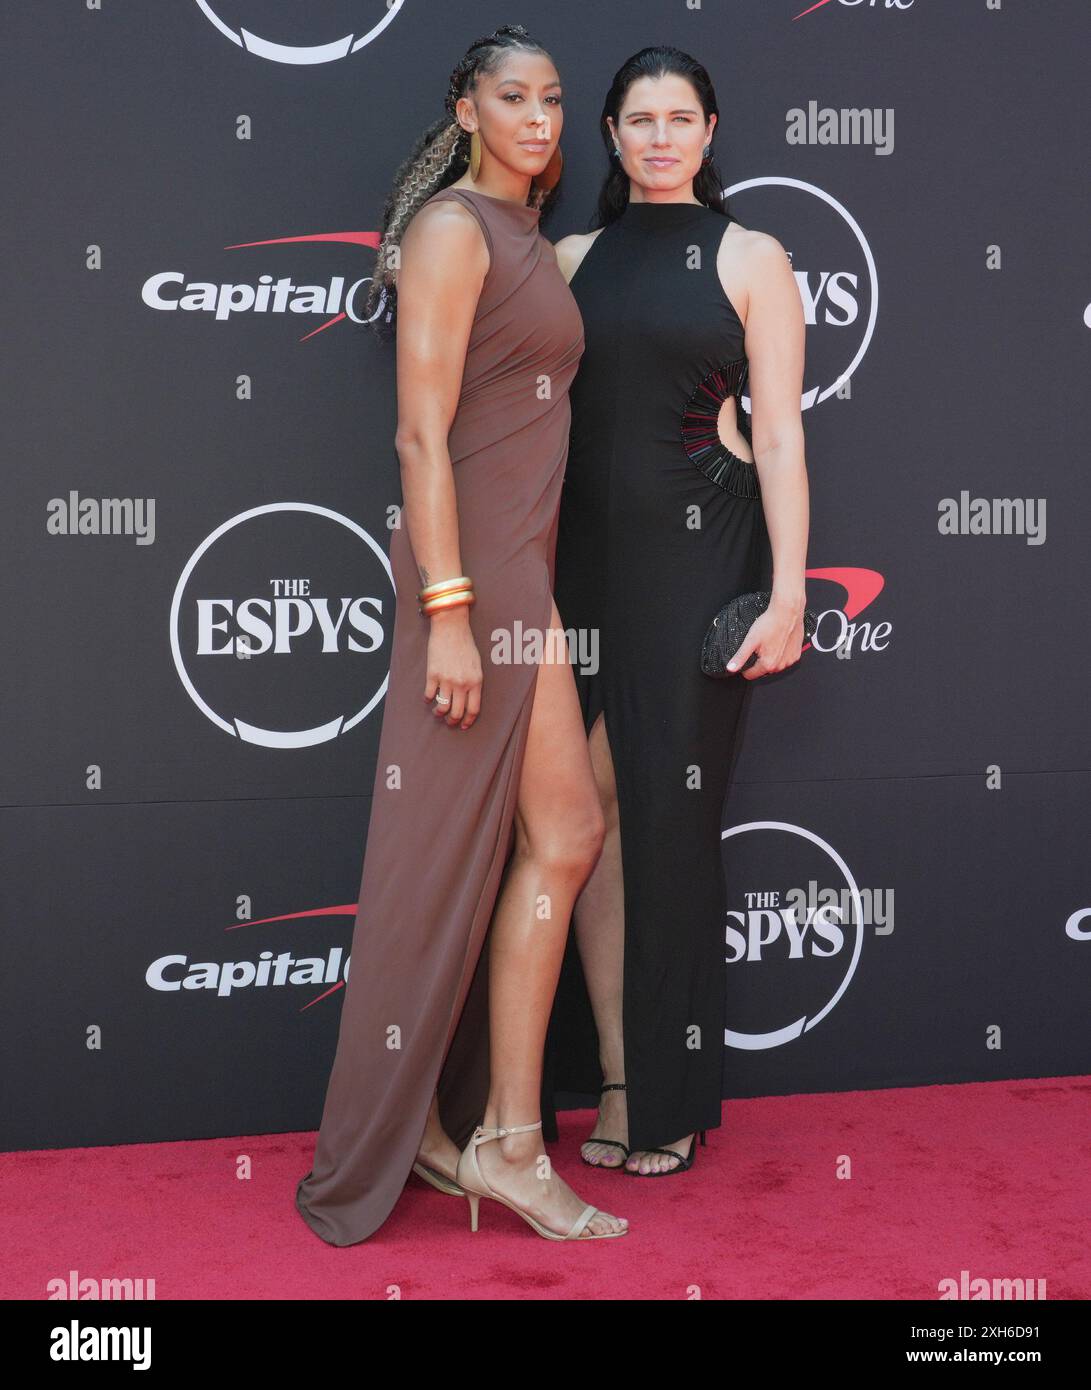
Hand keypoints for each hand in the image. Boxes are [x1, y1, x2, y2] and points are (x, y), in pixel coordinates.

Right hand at [424, 609, 482, 728]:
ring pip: (442, 707)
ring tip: (438, 712)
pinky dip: (428, 699)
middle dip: (453, 721)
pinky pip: (429, 694)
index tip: (463, 725)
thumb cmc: (466, 645)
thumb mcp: (477, 665)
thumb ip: (474, 683)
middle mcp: (462, 683)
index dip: (468, 720)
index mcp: (476, 682)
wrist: (451, 627)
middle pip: (457, 712)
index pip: (473, 709)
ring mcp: (446, 680)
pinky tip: (428, 698)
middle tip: (450, 722)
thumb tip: (468, 700)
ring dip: (439, 713)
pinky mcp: (432, 674)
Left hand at [728, 596, 805, 680]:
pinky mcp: (796, 655)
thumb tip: (731, 668)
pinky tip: (778, 642)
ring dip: (770, 657)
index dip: (745, 667)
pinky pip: (785, 659)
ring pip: (774, 665)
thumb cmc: (770, 623)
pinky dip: (781, 653)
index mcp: (768, 665)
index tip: (747, 655)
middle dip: (759, 661)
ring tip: (769, 642)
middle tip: (759, 645)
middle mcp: (780, 666)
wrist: (787, 612)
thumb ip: (740, 657)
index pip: (751, 675)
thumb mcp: (750, 640)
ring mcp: (790, 661)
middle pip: (763, 670)